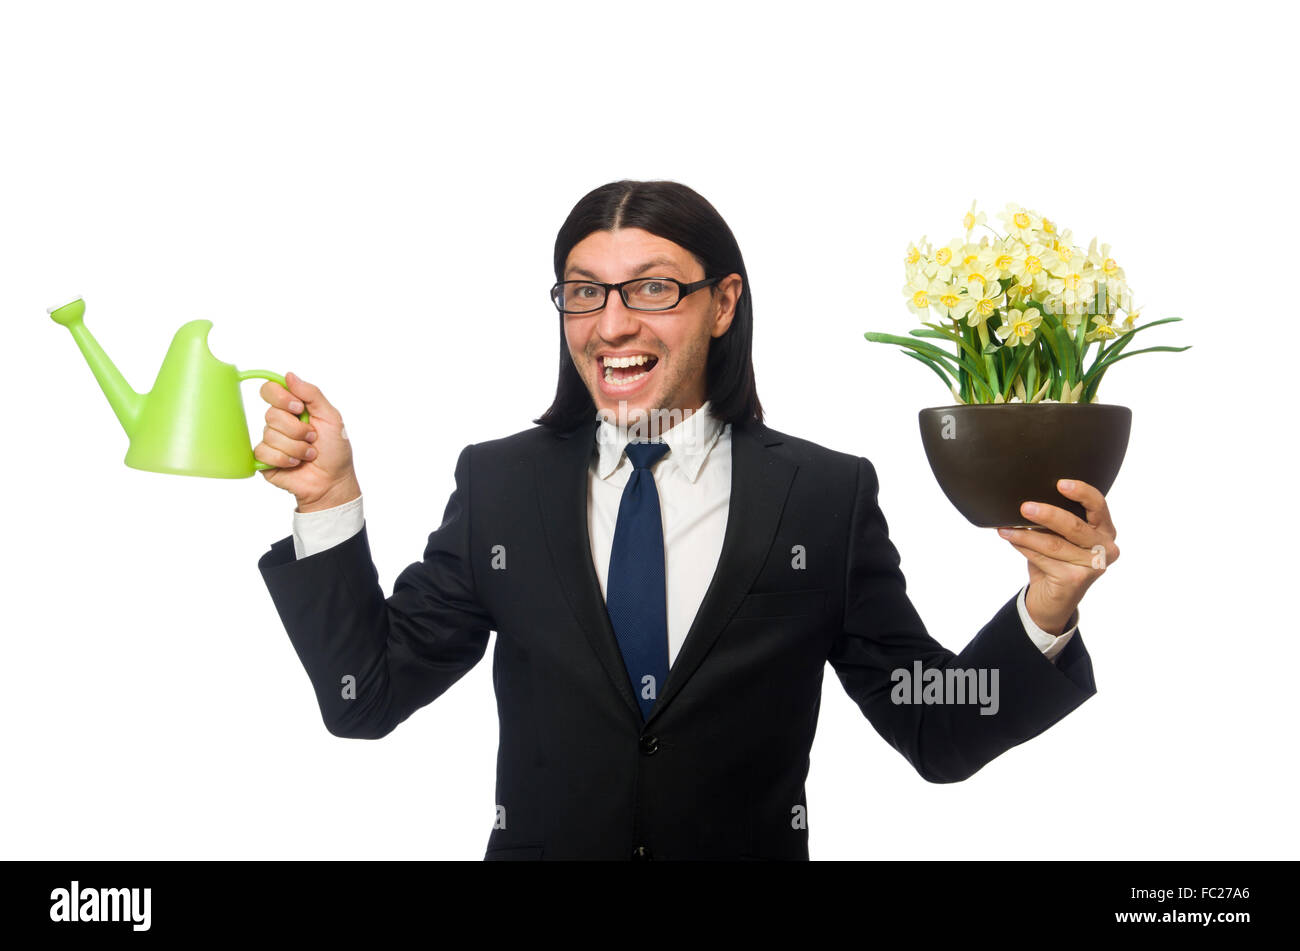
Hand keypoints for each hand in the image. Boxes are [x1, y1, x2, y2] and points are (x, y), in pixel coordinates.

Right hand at [254, 371, 360, 511]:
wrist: (332, 481)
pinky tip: (296, 464)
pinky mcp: (264, 459)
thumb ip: (312, 394)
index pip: (271, 390)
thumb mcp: (331, 417)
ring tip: (308, 454)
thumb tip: (289, 375)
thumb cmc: (335, 450)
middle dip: (297, 430)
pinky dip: (285, 459)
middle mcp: (280, 422)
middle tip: (312, 438)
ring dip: (296, 447)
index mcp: (294, 408)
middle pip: (271, 414)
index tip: (298, 408)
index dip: (281, 397)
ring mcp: (270, 440)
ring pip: (270, 435)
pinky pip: (264, 452)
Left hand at [995, 479, 1118, 635]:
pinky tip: (1011, 539)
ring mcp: (1094, 566)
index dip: (1081, 492)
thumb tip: (1027, 502)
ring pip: (1054, 544)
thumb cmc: (1056, 560)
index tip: (1061, 484)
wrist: (1052, 599)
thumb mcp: (1058, 535)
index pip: (1098, 505)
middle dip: (1047, 515)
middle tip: (1024, 507)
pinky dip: (1024, 548)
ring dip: (1026, 534)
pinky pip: (1043, 559)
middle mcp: (1107, 547)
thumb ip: (1054, 520)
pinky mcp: (1076, 580)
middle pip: (1074, 526)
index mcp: (1105, 530)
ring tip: (1006, 527)